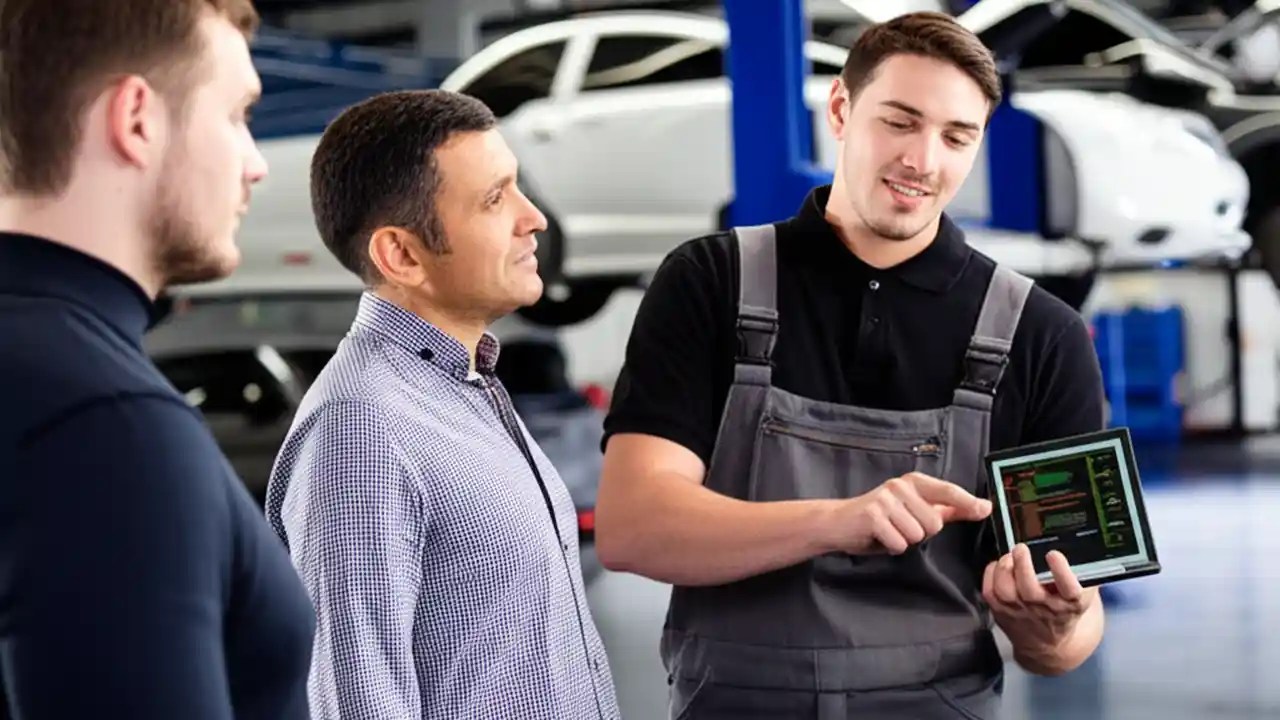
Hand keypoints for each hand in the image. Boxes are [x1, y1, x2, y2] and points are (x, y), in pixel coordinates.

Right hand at [827, 472, 992, 555]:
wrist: (838, 523)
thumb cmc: (879, 519)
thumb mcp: (913, 511)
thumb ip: (945, 509)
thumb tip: (980, 507)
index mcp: (913, 482)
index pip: (947, 491)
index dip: (967, 502)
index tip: (985, 509)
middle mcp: (900, 486)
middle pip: (934, 523)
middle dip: (920, 533)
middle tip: (900, 528)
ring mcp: (885, 499)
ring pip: (916, 535)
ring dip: (904, 541)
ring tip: (889, 532)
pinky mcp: (873, 515)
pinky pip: (899, 543)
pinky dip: (891, 547)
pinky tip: (879, 538)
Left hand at [983, 544, 1098, 655]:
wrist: (1050, 645)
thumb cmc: (1067, 609)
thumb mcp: (1085, 594)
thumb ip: (1084, 573)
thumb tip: (1079, 546)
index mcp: (1071, 604)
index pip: (1069, 589)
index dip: (1061, 571)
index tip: (1053, 554)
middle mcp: (1045, 609)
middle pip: (1030, 589)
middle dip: (1023, 564)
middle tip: (1021, 548)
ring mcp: (1021, 612)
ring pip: (1005, 590)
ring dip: (1004, 568)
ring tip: (1009, 556)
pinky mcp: (1002, 613)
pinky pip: (990, 591)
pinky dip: (991, 573)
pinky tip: (999, 565)